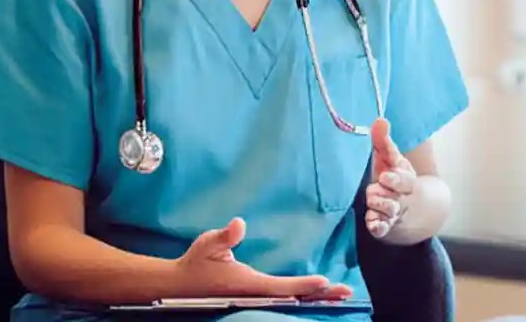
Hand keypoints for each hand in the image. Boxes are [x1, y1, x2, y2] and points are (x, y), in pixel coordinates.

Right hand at [174, 218, 352, 298]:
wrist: (179, 285)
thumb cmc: (195, 262)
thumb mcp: (207, 244)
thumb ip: (224, 236)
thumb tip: (239, 223)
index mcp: (248, 284)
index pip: (281, 287)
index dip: (303, 285)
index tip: (325, 281)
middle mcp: (255, 295)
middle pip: (293, 298)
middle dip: (320, 295)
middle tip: (346, 292)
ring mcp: (255, 298)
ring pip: (290, 300)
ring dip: (315, 297)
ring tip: (339, 293)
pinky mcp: (254, 296)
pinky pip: (283, 298)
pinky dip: (301, 296)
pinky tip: (314, 294)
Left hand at [365, 118, 416, 238]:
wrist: (407, 205)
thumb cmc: (392, 174)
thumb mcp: (389, 158)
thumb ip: (383, 141)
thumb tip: (380, 119)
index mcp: (405, 177)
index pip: (404, 178)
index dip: (395, 178)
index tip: (385, 176)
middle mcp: (401, 195)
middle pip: (396, 195)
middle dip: (385, 193)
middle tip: (374, 190)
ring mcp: (393, 211)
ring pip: (389, 211)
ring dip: (380, 205)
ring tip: (372, 199)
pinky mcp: (384, 224)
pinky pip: (382, 228)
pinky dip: (378, 226)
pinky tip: (372, 223)